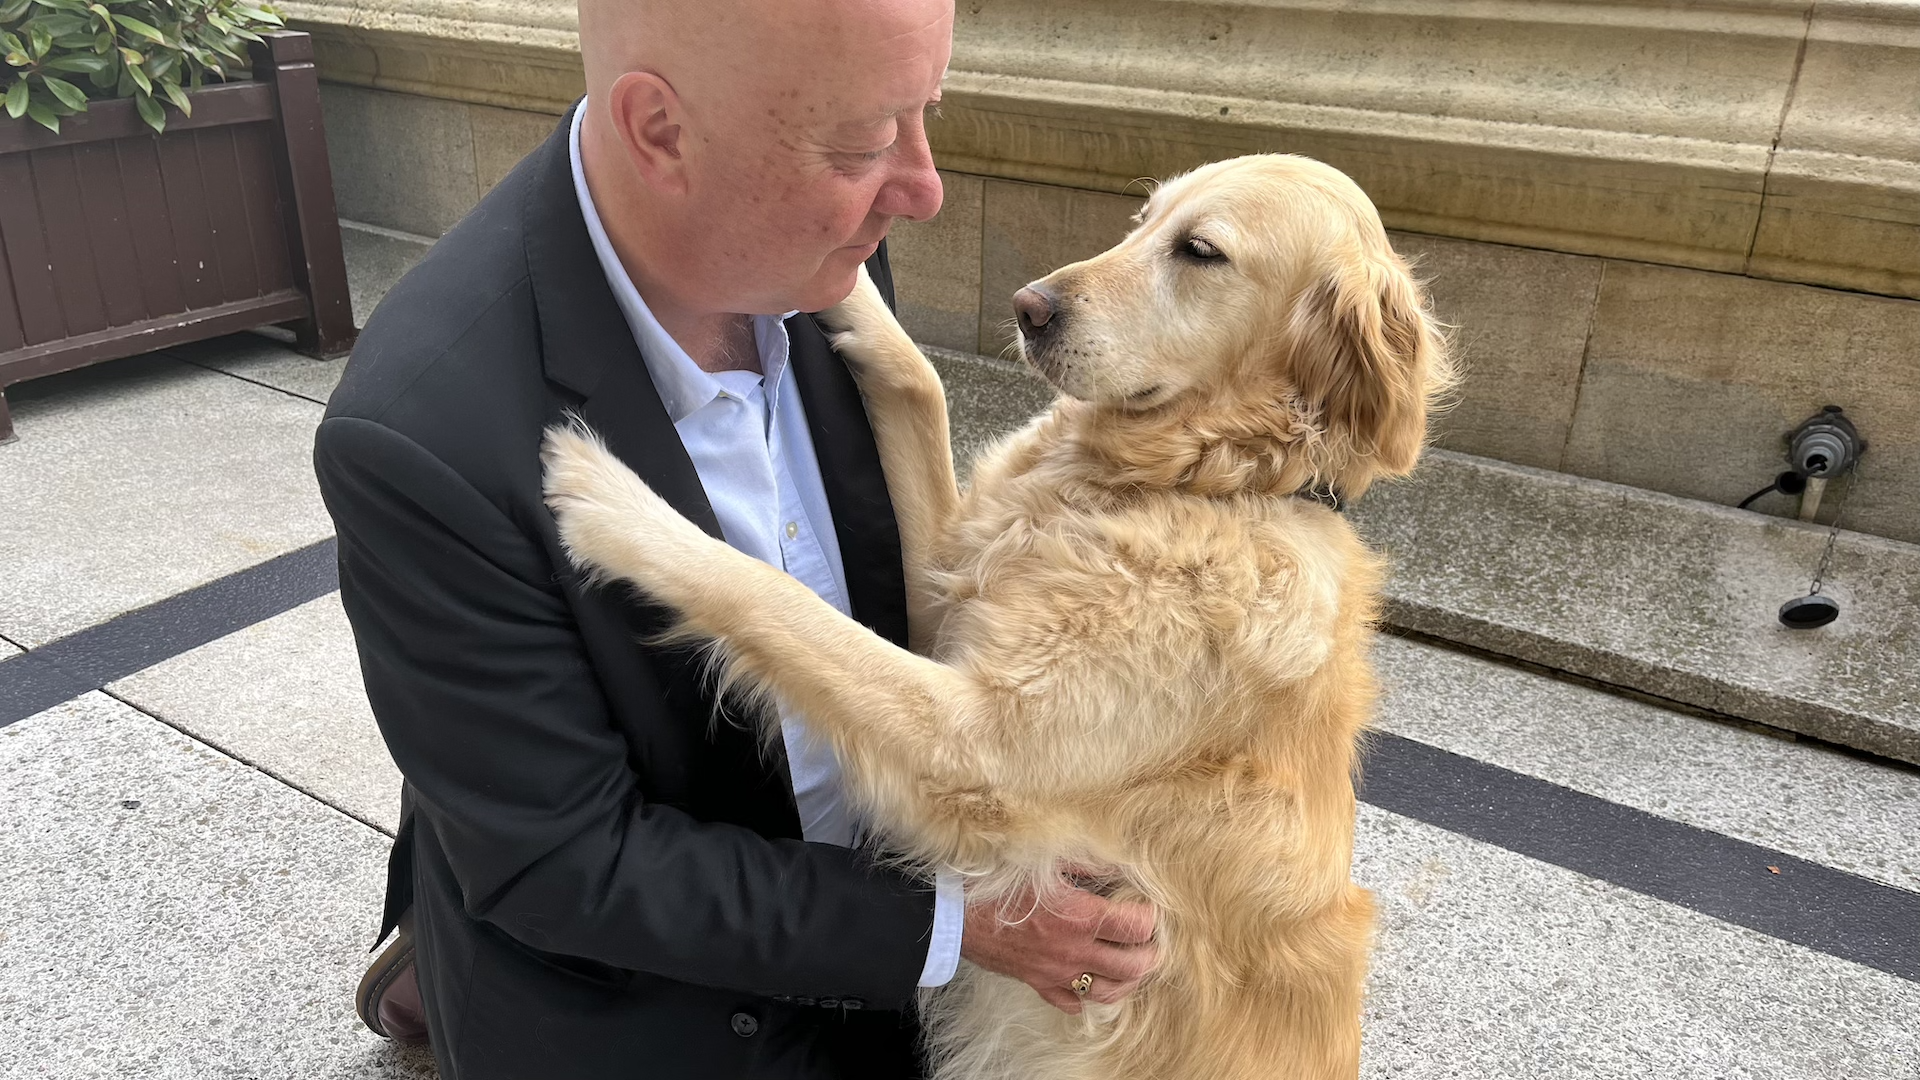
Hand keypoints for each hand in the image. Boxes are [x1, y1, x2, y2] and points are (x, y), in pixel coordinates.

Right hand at [959, 876, 1158, 1014]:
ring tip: (1134, 966)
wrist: (956, 914)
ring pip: (1109, 992)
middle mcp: (1075, 951)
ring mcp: (1057, 973)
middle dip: (1150, 953)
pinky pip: (1073, 1003)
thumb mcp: (1046, 863)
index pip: (1138, 927)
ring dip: (1129, 981)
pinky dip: (1088, 997)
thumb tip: (1116, 864)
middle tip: (1152, 940)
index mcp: (1081, 917)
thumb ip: (1087, 865)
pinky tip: (1093, 983)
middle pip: (1133, 965)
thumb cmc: (998, 883)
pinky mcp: (1039, 984)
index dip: (1150, 917)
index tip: (1148, 907)